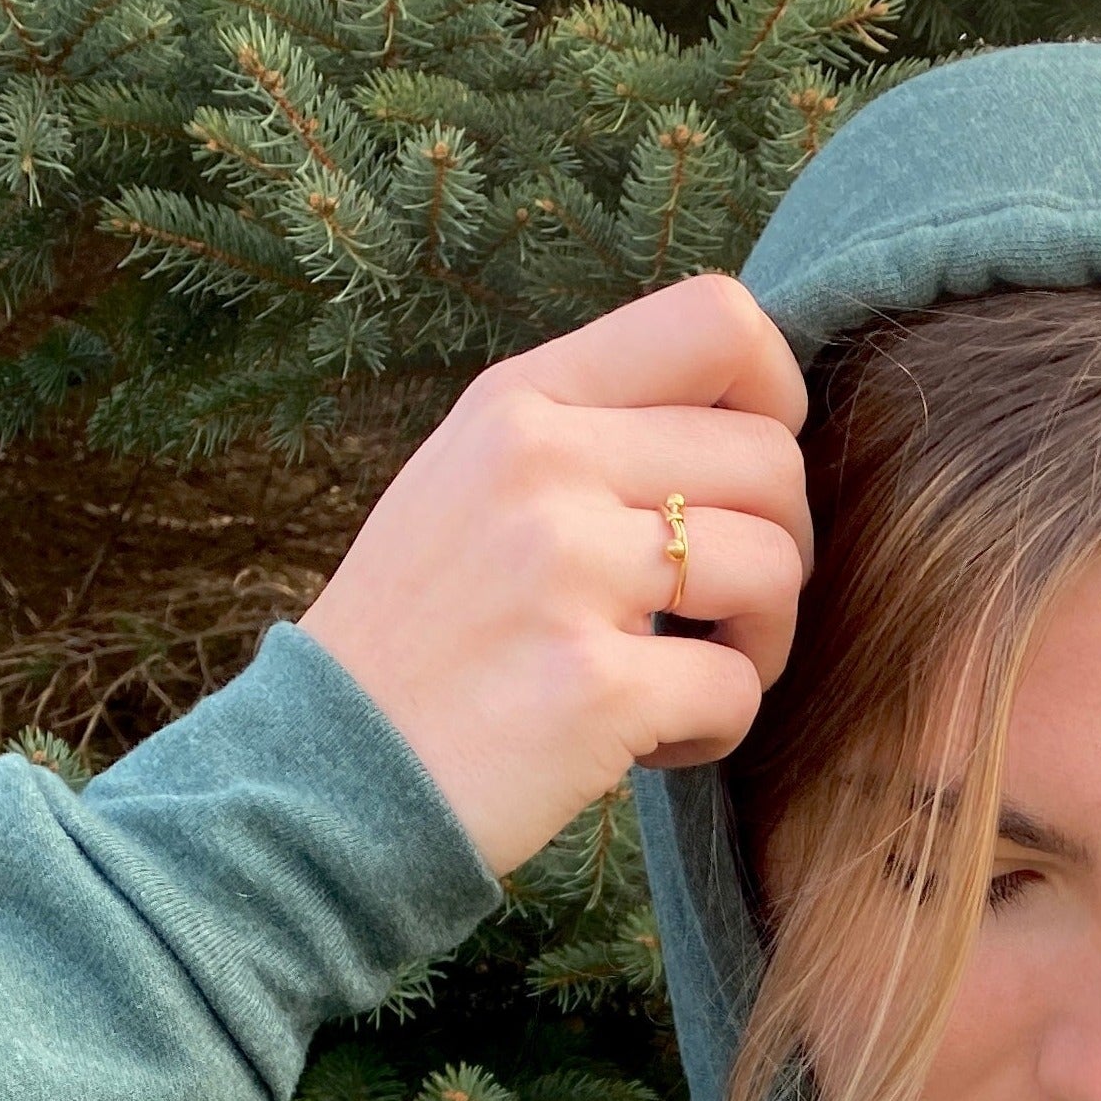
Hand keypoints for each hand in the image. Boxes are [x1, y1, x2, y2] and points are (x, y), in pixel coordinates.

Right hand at [299, 272, 813, 875]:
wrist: (319, 780)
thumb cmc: (420, 643)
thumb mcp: (469, 487)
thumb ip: (587, 437)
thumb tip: (746, 423)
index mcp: (520, 404)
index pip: (715, 319)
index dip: (777, 399)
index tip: (747, 482)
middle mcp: (542, 465)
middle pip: (773, 461)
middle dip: (781, 550)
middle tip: (718, 617)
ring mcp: (564, 573)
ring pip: (775, 570)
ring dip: (761, 646)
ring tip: (682, 682)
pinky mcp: (592, 687)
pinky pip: (738, 691)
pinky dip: (714, 733)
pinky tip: (641, 746)